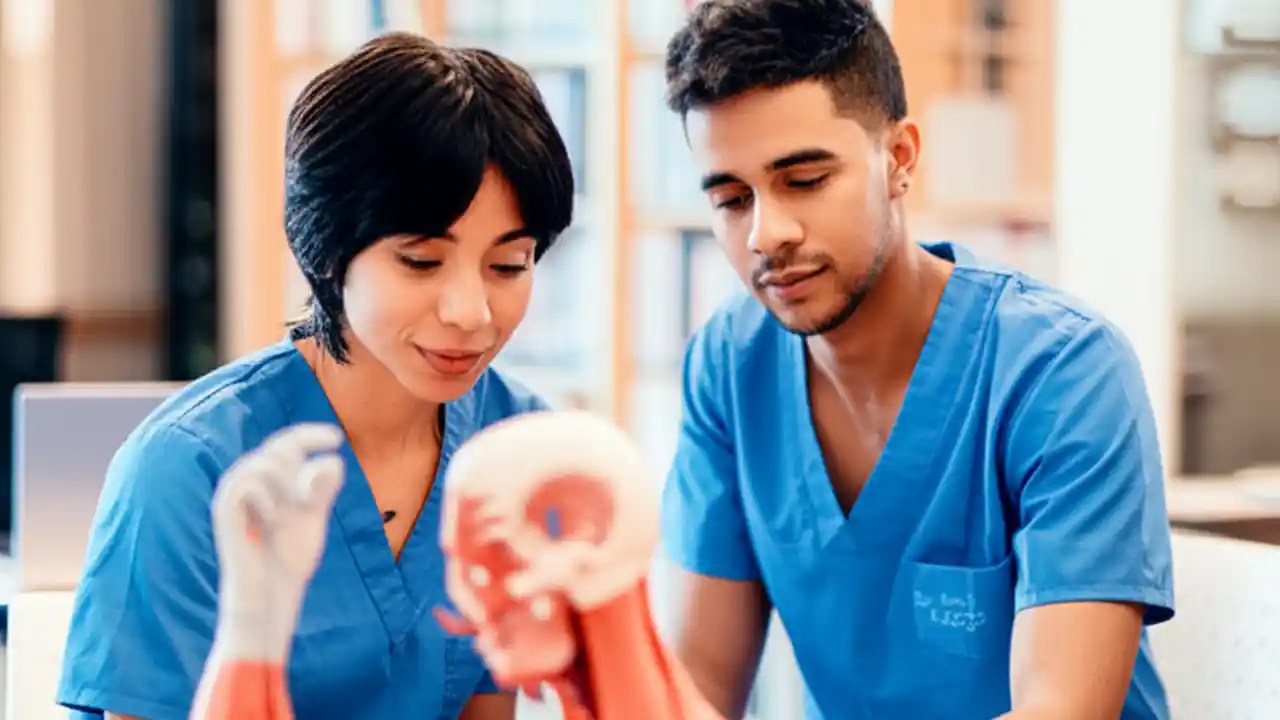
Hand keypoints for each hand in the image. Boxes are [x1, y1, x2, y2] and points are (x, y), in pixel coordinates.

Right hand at [210, 423, 344, 660]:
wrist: (271, 597)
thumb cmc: (288, 559)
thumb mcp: (312, 518)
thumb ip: (322, 490)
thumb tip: (332, 460)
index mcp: (268, 481)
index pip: (287, 445)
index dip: (310, 435)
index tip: (337, 438)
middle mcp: (248, 482)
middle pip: (278, 448)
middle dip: (301, 469)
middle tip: (308, 501)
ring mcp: (233, 496)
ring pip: (263, 462)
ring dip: (285, 484)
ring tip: (286, 515)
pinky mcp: (224, 512)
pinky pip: (244, 482)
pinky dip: (266, 497)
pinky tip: (273, 518)